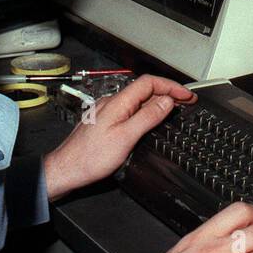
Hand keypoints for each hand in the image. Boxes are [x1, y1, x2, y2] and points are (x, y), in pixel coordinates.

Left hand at [42, 74, 194, 199]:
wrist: (66, 170)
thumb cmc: (89, 157)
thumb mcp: (125, 137)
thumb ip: (147, 117)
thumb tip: (167, 102)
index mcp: (118, 103)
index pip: (149, 83)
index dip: (171, 86)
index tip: (187, 95)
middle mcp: (112, 103)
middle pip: (145, 90)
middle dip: (168, 93)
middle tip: (186, 102)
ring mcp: (107, 112)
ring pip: (138, 100)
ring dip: (158, 102)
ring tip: (174, 110)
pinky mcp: (105, 122)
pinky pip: (130, 109)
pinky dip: (146, 111)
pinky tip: (150, 121)